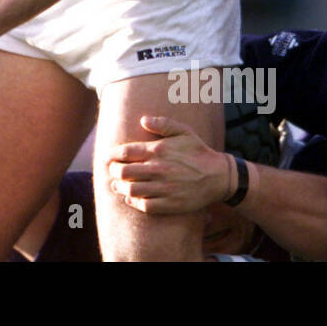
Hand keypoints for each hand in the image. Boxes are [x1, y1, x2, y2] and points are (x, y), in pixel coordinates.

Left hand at [106, 115, 232, 214]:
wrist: (218, 177)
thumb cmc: (198, 152)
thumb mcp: (183, 131)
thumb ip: (163, 123)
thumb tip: (143, 119)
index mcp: (159, 150)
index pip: (125, 152)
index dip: (112, 155)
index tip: (108, 157)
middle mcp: (158, 169)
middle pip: (123, 172)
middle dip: (113, 171)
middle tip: (112, 171)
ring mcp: (164, 188)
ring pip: (130, 190)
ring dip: (119, 188)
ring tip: (116, 185)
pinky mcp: (169, 204)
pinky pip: (144, 205)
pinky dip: (133, 202)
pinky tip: (130, 198)